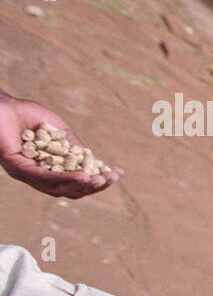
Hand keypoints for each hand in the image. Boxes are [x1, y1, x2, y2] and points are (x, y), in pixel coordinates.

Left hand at [0, 93, 120, 197]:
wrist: (3, 104)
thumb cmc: (27, 114)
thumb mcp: (60, 132)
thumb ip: (74, 147)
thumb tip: (95, 162)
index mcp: (48, 169)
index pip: (75, 181)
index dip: (98, 179)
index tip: (118, 173)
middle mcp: (36, 176)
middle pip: (69, 190)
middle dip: (94, 186)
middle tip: (111, 178)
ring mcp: (25, 174)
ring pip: (58, 188)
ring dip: (82, 186)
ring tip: (100, 180)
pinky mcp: (16, 168)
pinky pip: (44, 178)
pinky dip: (65, 179)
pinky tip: (82, 176)